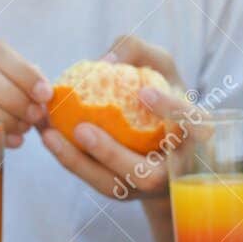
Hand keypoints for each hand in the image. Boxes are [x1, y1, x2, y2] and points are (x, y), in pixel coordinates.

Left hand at [40, 35, 188, 199]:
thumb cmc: (159, 89)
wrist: (156, 130)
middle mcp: (176, 167)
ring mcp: (148, 185)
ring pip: (115, 185)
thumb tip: (105, 62)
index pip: (193, 124)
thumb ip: (137, 51)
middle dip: (113, 155)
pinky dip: (68, 158)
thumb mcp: (158, 64)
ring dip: (79, 163)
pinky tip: (46, 134)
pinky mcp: (123, 190)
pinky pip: (94, 180)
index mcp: (196, 132)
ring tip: (49, 134)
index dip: (171, 110)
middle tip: (82, 129)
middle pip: (149, 175)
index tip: (144, 92)